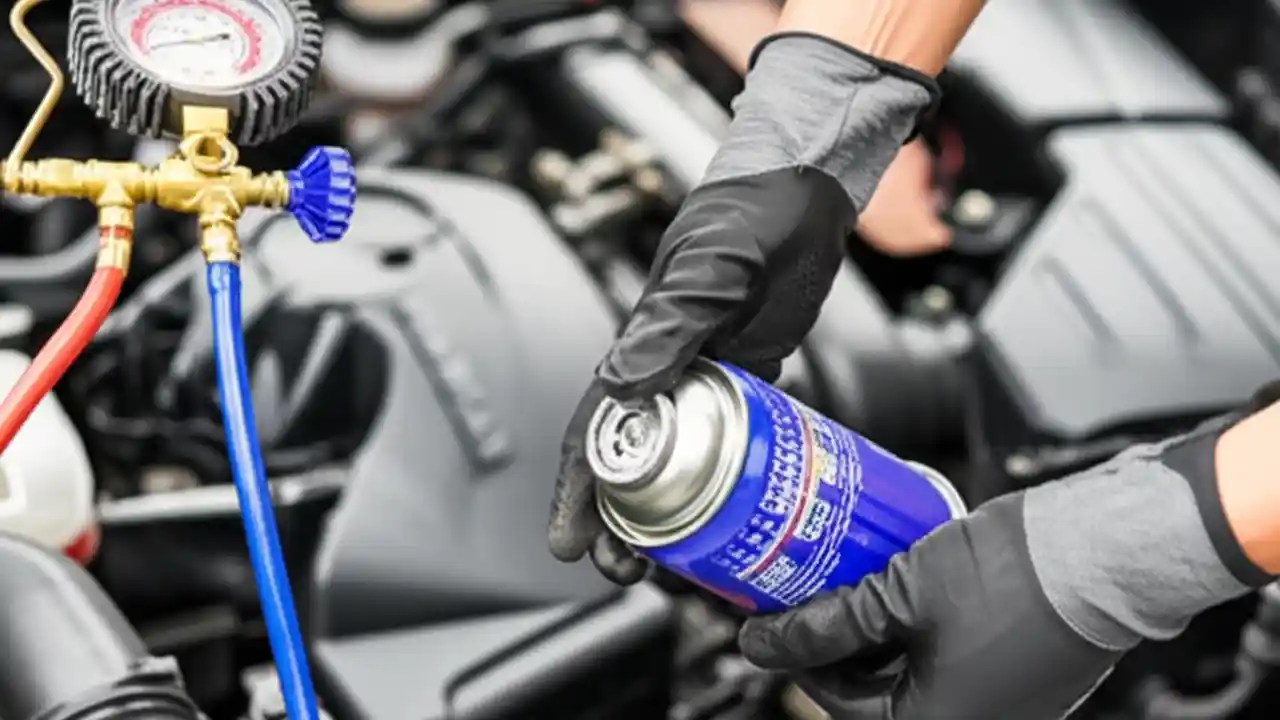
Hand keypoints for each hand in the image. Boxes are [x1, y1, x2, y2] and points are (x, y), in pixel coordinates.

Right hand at [547, 33, 936, 581]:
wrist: (803, 196)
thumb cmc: (751, 216)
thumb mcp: (713, 267)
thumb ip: (672, 322)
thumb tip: (625, 384)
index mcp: (645, 349)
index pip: (595, 433)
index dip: (576, 492)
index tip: (568, 542)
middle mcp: (668, 371)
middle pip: (631, 463)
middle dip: (619, 523)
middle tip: (624, 573)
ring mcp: (709, 378)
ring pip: (677, 463)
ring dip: (668, 515)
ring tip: (674, 565)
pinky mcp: (751, 379)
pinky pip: (728, 444)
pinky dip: (723, 483)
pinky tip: (731, 514)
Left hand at [740, 412, 1275, 718]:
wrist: (1109, 547)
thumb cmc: (1022, 576)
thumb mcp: (901, 593)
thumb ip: (830, 622)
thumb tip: (767, 639)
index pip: (840, 701)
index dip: (801, 653)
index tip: (776, 616)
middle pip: (876, 687)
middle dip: (840, 635)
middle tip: (812, 587)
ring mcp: (1003, 697)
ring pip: (913, 665)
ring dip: (878, 624)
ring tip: (853, 571)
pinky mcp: (1022, 666)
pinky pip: (950, 650)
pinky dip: (918, 620)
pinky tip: (903, 574)